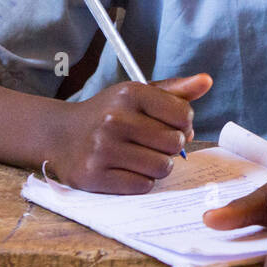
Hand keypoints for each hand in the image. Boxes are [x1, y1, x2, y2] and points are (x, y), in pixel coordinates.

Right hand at [52, 73, 212, 192]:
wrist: (59, 136)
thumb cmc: (108, 114)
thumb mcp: (137, 95)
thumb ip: (175, 91)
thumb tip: (207, 81)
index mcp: (130, 94)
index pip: (184, 115)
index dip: (183, 125)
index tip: (169, 126)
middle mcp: (114, 119)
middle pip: (175, 144)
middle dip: (170, 147)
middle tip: (152, 144)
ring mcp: (102, 149)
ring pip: (161, 167)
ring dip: (157, 166)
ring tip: (140, 156)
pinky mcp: (94, 176)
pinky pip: (143, 186)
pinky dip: (141, 181)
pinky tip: (126, 169)